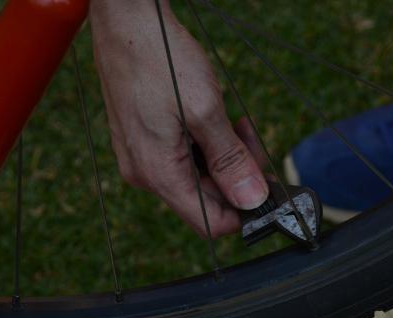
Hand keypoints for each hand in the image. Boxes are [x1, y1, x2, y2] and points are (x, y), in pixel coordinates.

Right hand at [90, 0, 268, 237]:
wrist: (126, 20)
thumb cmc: (160, 57)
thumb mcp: (206, 110)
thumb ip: (231, 161)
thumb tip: (251, 199)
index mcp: (158, 174)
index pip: (210, 222)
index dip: (244, 211)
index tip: (267, 184)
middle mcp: (146, 173)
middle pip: (206, 200)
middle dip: (237, 175)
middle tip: (251, 137)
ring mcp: (143, 158)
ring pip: (198, 178)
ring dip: (224, 156)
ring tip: (234, 122)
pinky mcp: (145, 142)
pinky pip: (184, 159)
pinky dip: (206, 145)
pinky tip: (214, 119)